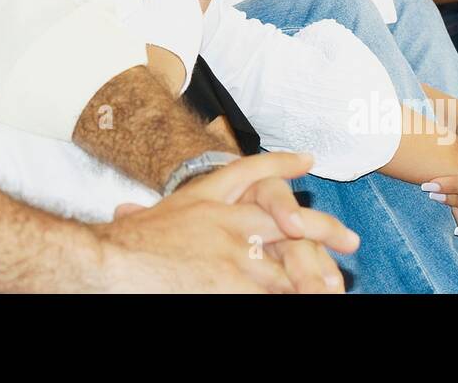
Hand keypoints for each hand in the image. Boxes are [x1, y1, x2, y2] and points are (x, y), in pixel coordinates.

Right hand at [100, 152, 357, 292]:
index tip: (307, 159)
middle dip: (321, 226)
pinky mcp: (237, 281)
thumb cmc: (116, 246)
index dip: (280, 163)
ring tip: (335, 285)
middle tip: (349, 239)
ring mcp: (236, 250)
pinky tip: (310, 297)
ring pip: (290, 262)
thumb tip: (127, 212)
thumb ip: (148, 213)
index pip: (249, 170)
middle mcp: (227, 218)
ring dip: (314, 275)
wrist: (108, 262)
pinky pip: (275, 291)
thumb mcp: (140, 218)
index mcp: (203, 197)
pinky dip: (291, 296)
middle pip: (287, 213)